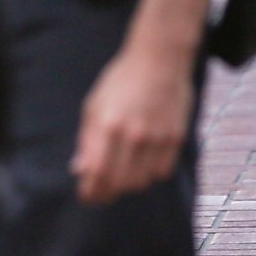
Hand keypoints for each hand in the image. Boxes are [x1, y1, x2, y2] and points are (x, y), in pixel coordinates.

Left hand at [69, 41, 193, 204]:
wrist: (160, 59)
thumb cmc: (121, 81)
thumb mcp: (95, 105)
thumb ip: (87, 140)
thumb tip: (80, 170)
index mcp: (108, 125)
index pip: (96, 174)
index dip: (91, 191)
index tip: (88, 195)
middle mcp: (133, 134)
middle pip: (119, 184)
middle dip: (107, 194)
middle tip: (102, 194)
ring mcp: (157, 137)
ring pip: (141, 182)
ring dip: (129, 185)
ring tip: (123, 176)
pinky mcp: (175, 137)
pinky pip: (162, 172)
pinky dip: (151, 174)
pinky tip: (144, 164)